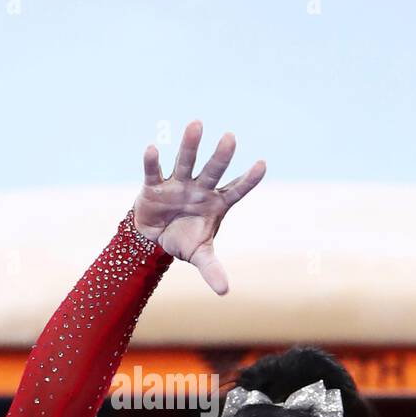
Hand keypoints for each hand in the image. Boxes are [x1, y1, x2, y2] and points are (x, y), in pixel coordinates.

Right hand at [133, 120, 265, 294]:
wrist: (153, 238)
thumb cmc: (182, 240)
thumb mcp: (199, 255)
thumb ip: (212, 269)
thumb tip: (225, 291)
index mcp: (215, 203)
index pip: (236, 190)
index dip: (248, 179)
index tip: (262, 164)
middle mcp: (199, 189)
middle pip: (212, 170)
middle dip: (221, 156)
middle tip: (230, 137)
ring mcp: (178, 184)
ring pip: (186, 162)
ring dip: (190, 145)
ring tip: (196, 124)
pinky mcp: (155, 186)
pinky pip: (154, 171)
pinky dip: (152, 161)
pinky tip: (154, 147)